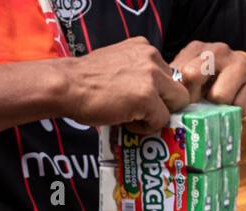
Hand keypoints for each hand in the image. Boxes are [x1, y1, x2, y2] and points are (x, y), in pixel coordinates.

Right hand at [59, 37, 190, 130]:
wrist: (68, 85)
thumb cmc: (84, 80)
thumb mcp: (117, 65)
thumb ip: (136, 73)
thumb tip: (148, 94)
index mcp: (144, 48)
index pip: (168, 74)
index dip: (158, 93)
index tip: (144, 103)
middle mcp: (152, 58)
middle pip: (177, 88)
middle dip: (164, 104)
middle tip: (144, 115)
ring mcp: (152, 76)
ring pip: (175, 103)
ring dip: (157, 115)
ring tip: (134, 119)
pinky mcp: (148, 96)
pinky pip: (161, 119)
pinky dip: (147, 127)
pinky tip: (128, 124)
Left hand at [171, 41, 245, 117]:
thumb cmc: (215, 85)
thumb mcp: (193, 82)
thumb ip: (178, 87)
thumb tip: (164, 106)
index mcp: (197, 49)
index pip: (176, 72)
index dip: (178, 93)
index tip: (185, 100)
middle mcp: (217, 50)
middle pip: (192, 75)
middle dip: (194, 97)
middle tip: (200, 104)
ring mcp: (239, 62)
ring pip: (218, 96)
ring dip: (217, 108)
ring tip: (220, 105)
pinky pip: (238, 107)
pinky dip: (235, 113)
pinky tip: (236, 106)